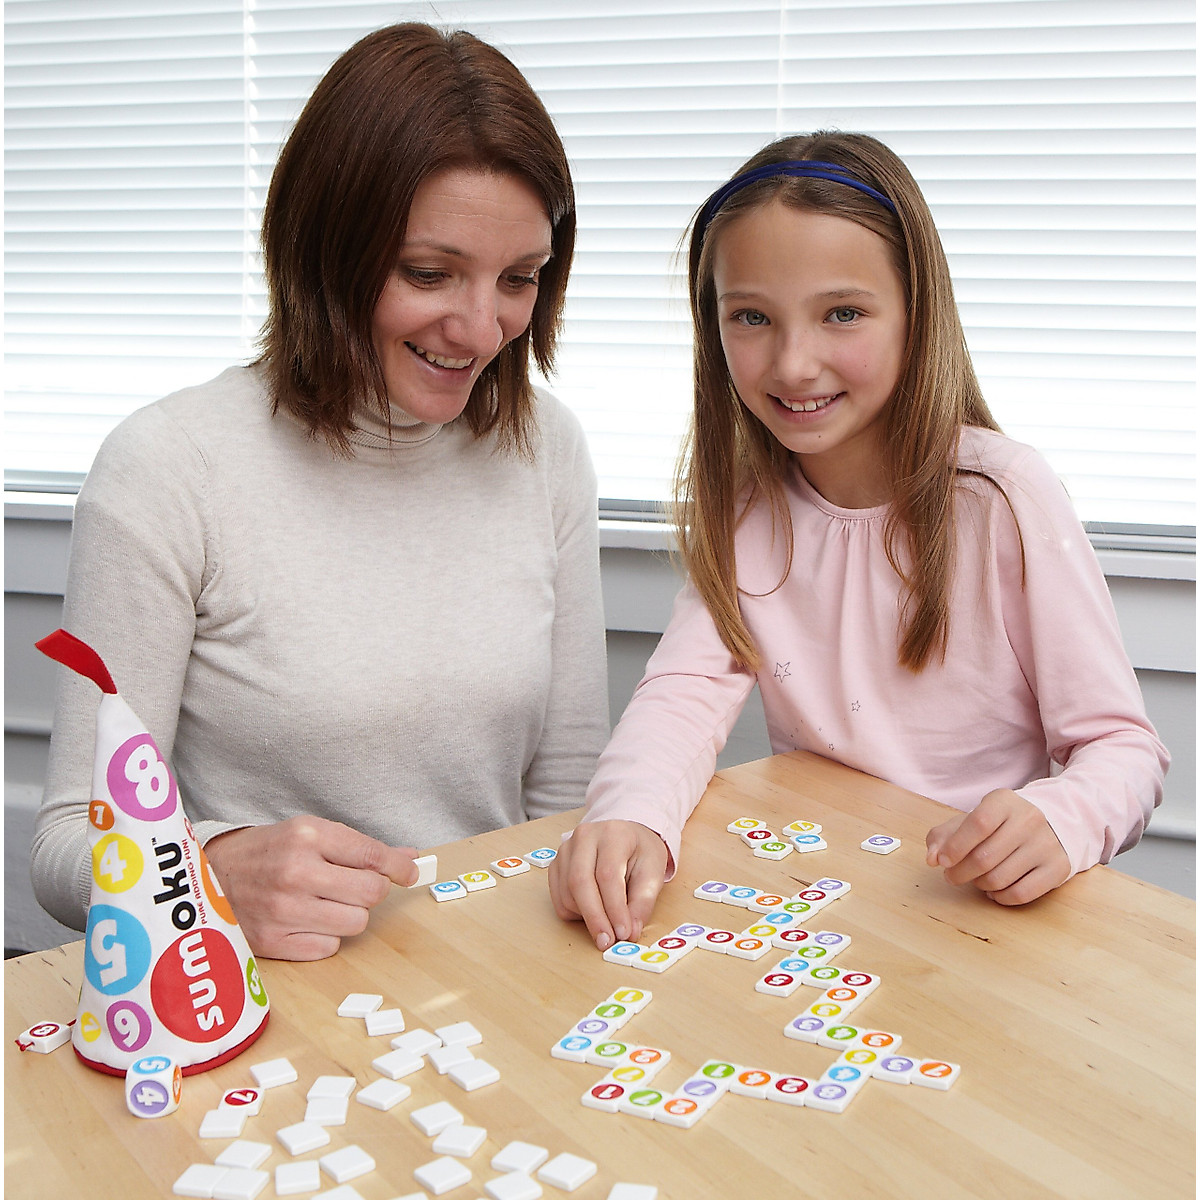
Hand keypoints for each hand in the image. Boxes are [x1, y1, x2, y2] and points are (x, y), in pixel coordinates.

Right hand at [203, 816, 418, 959]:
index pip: (372, 856)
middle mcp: (296, 871)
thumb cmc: (267, 852)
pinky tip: (308, 920)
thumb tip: (408, 858)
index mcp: (307, 836)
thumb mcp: (309, 833)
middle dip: (373, 890)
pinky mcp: (273, 940)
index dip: (399, 867)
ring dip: (351, 914)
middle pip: (371, 892)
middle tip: (358, 886)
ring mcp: (283, 909)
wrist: (209, 876)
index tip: (409, 873)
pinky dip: (326, 936)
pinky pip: (329, 946)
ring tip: (330, 902)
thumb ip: (359, 847)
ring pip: (356, 923)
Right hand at [548, 820, 668, 950]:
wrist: (625, 835)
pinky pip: (559, 898)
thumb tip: (631, 932)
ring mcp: (566, 849)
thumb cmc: (640, 852)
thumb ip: (642, 902)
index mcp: (613, 834)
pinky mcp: (556, 864)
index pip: (607, 874)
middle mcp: (584, 837)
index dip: (614, 907)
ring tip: (608, 922)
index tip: (624, 933)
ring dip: (586, 917)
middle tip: (607, 941)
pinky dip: (575, 913)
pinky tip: (593, 910)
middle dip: (594, 918)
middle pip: (580, 882)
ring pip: (567, 893)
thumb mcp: (653, 872)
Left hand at [925, 788, 1070, 904]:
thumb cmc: (1001, 824)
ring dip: (980, 885)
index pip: (978, 824)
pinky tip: (994, 891)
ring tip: (976, 880)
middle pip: (985, 857)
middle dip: (960, 873)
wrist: (1054, 823)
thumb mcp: (973, 819)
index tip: (943, 862)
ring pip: (1000, 878)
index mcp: (1004, 801)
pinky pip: (1021, 894)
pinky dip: (1001, 897)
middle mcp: (1029, 820)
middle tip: (952, 876)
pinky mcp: (1058, 868)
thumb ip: (944, 835)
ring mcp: (1046, 844)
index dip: (955, 847)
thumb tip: (932, 858)